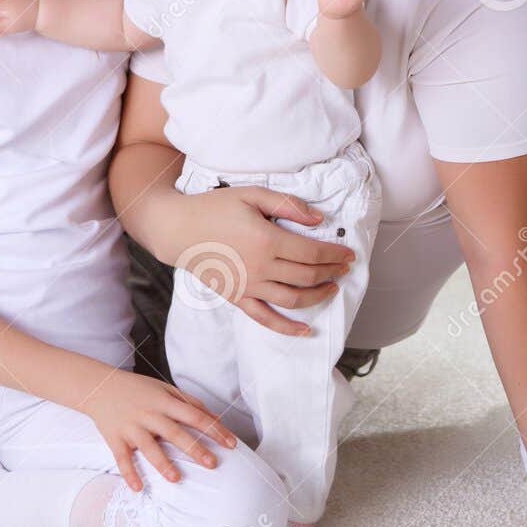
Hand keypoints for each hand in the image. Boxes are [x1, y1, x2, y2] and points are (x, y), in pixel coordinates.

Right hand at [82, 367, 238, 490]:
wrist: (99, 386)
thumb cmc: (138, 389)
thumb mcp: (166, 389)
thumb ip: (191, 403)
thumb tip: (216, 419)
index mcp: (164, 401)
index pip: (195, 416)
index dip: (214, 429)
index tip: (231, 444)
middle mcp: (149, 413)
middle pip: (175, 432)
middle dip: (195, 449)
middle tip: (213, 464)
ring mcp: (131, 426)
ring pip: (149, 447)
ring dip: (163, 463)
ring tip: (177, 479)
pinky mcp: (114, 438)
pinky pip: (122, 459)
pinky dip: (129, 474)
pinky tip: (138, 488)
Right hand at [174, 185, 354, 336]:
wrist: (178, 230)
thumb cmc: (214, 208)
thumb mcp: (252, 195)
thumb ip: (287, 205)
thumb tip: (318, 220)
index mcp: (267, 240)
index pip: (313, 253)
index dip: (335, 255)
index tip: (349, 254)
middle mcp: (261, 267)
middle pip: (308, 276)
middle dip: (332, 273)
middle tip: (345, 268)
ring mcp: (249, 287)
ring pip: (293, 299)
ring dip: (318, 297)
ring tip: (331, 288)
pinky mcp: (237, 298)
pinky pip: (266, 318)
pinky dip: (287, 328)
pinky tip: (306, 331)